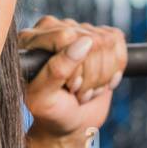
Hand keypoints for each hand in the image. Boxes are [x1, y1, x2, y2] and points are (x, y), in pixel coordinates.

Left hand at [19, 17, 127, 138]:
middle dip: (91, 75)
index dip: (75, 66)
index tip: (69, 86)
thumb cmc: (51, 112)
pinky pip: (117, 41)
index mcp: (29, 39)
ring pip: (107, 41)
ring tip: (85, 89)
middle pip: (91, 39)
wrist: (69, 120)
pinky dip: (115, 68)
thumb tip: (84, 42)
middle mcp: (51, 27)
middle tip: (76, 92)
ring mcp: (76, 29)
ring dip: (102, 75)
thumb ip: (56, 70)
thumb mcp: (45, 98)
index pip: (66, 37)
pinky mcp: (98, 35)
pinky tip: (99, 81)